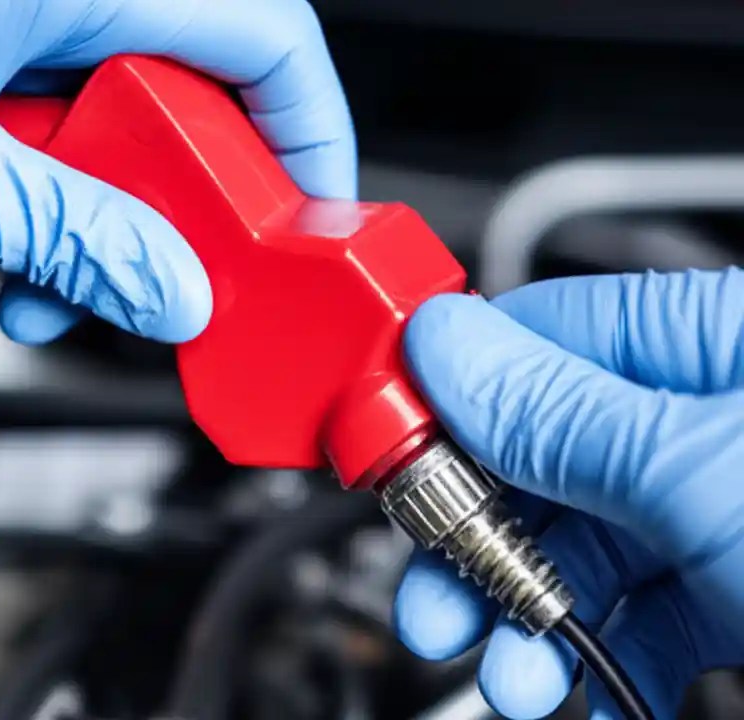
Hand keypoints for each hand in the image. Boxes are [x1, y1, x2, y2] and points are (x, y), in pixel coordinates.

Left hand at [0, 0, 353, 344]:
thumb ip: (70, 235)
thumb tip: (171, 288)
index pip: (260, 41)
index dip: (300, 148)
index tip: (301, 242)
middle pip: (176, 99)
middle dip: (155, 214)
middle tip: (125, 289)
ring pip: (91, 126)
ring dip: (61, 219)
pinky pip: (16, 123)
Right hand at [393, 269, 743, 718]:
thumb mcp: (697, 467)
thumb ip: (558, 412)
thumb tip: (441, 345)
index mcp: (704, 338)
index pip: (526, 342)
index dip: (439, 401)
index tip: (380, 463)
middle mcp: (704, 413)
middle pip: (537, 460)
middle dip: (473, 539)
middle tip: (436, 601)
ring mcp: (719, 502)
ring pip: (578, 547)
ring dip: (523, 617)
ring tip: (510, 675)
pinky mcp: (740, 584)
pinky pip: (637, 612)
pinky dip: (592, 656)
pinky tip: (576, 688)